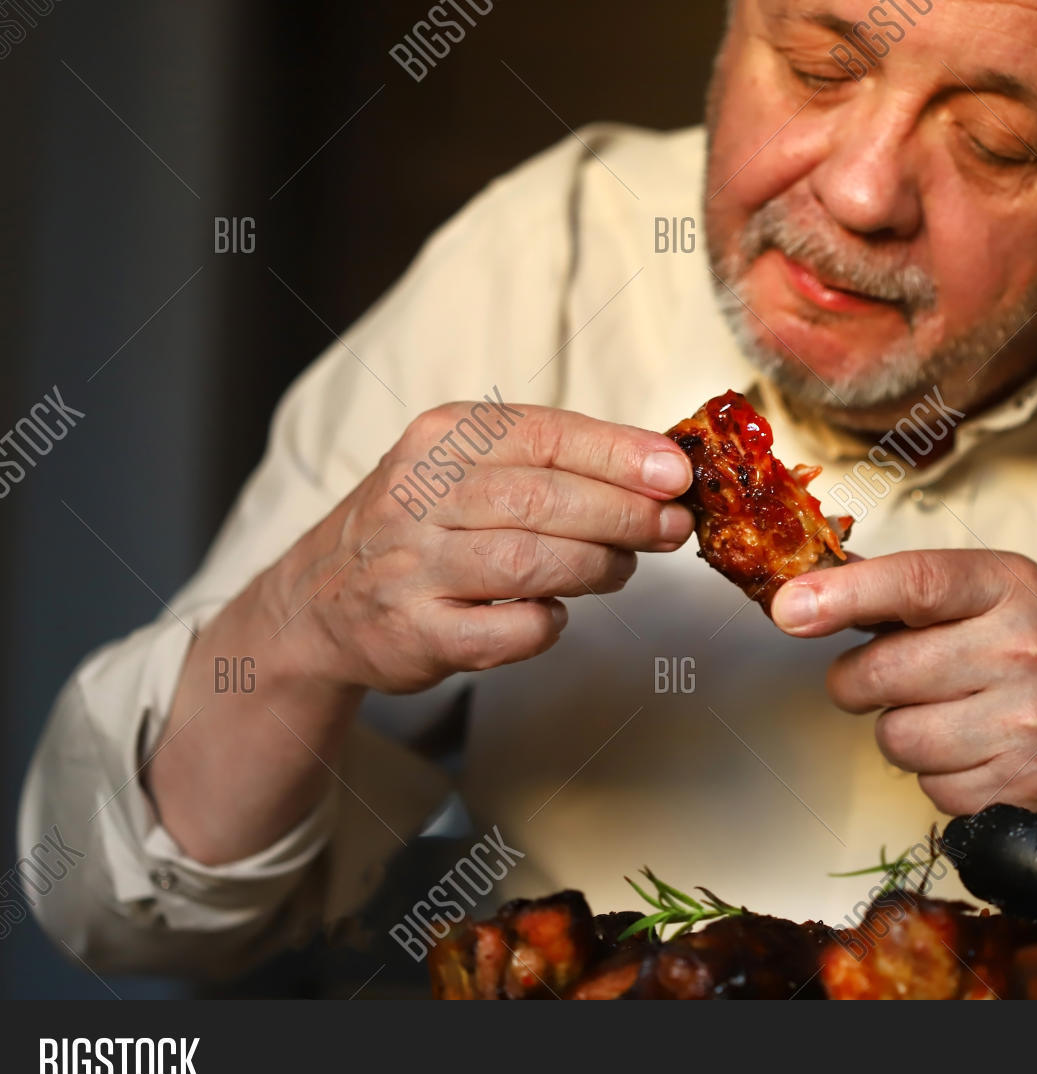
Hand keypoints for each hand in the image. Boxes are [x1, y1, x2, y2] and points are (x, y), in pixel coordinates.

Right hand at [268, 401, 694, 693]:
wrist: (320, 599)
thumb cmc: (423, 523)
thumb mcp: (468, 466)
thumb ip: (554, 463)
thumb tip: (662, 472)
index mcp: (440, 438)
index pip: (545, 436)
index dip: (620, 455)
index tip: (677, 473)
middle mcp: (418, 496)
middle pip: (544, 500)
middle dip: (624, 514)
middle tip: (671, 527)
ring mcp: (411, 567)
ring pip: (528, 563)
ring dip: (595, 567)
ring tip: (622, 568)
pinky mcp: (414, 633)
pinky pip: (504, 632)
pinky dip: (546, 625)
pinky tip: (554, 614)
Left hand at [770, 549, 1036, 904]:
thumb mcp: (1010, 601)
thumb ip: (922, 595)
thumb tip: (811, 595)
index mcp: (1013, 587)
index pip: (911, 583)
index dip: (838, 596)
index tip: (787, 610)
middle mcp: (1024, 651)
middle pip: (878, 675)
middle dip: (861, 685)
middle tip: (892, 684)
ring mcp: (1026, 724)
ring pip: (894, 738)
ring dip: (908, 737)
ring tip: (961, 721)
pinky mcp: (1023, 789)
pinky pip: (930, 791)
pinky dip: (944, 781)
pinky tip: (985, 759)